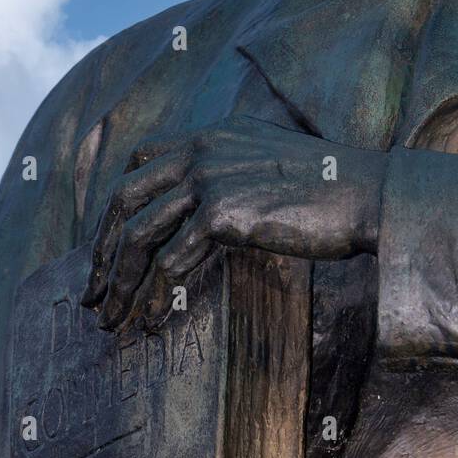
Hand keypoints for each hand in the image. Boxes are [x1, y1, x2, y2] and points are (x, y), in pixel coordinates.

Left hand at [81, 116, 384, 331]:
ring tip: (111, 320)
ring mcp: (208, 178)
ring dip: (120, 284)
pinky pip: (170, 264)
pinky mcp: (221, 213)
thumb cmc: (329, 187)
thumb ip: (231, 169)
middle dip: (102, 252)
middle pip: (123, 200)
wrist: (365, 193)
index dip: (116, 207)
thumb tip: (203, 212)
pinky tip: (154, 324)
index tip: (109, 247)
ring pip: (139, 236)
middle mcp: (200, 149)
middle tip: (93, 294)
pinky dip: (155, 299)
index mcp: (210, 133)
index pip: (139, 161)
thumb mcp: (269, 160)